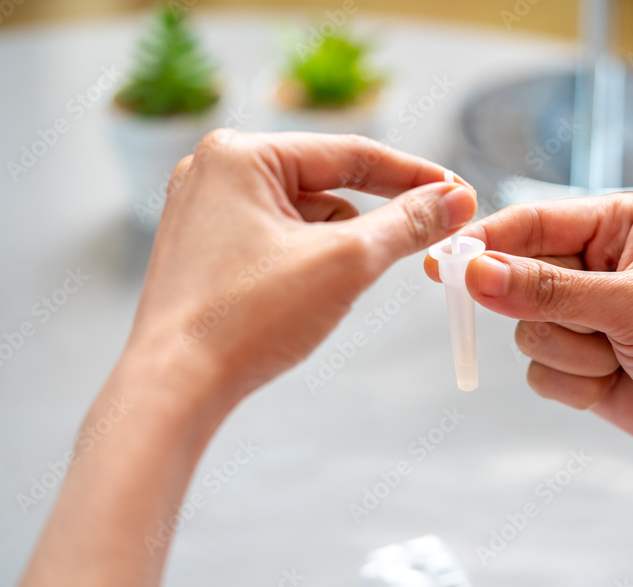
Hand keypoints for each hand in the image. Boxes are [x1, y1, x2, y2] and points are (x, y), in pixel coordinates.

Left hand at [127, 131, 476, 404]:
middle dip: (367, 222)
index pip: (350, 153)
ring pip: (303, 217)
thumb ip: (407, 223)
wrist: (175, 387)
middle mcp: (215, 171)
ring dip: (335, 249)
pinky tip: (300, 301)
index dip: (414, 176)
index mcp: (241, 154)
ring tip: (326, 293)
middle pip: (326, 184)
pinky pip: (277, 241)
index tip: (458, 194)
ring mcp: (204, 211)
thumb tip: (454, 200)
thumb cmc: (245, 320)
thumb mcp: (346, 263)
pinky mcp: (205, 250)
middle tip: (418, 244)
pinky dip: (305, 265)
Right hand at [425, 193, 632, 470]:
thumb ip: (548, 290)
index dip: (486, 243)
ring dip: (570, 353)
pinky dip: (571, 383)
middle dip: (548, 312)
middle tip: (576, 326)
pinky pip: (537, 369)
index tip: (443, 262)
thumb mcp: (631, 307)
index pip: (532, 222)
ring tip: (619, 359)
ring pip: (524, 330)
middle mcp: (595, 264)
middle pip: (517, 278)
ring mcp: (584, 315)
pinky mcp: (577, 361)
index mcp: (616, 225)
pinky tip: (614, 384)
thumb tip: (473, 271)